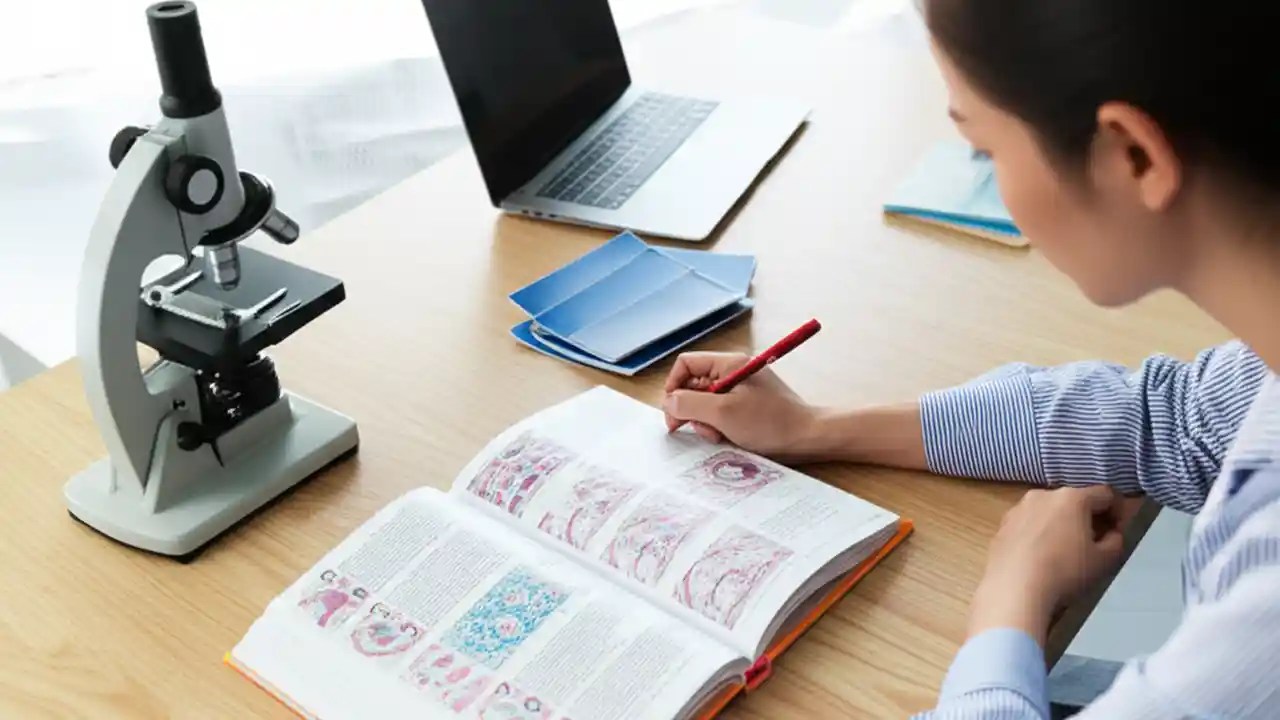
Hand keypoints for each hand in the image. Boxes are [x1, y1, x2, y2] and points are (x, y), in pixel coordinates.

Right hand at [661, 352, 821, 459]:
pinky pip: (721, 414)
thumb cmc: (771, 423)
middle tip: (698, 430)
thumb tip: (668, 402)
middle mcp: (734, 372)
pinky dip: (719, 427)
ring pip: (706, 403)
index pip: (686, 364)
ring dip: (706, 422)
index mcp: (729, 364)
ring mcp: (742, 390)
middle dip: (691, 409)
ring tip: (719, 435)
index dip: (673, 387)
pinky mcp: (748, 407)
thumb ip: (690, 404)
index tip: (674, 412)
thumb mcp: (723, 413)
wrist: (809, 437)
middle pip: (694, 385)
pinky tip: (729, 438)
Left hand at [968, 486, 1130, 645]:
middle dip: (1088, 518)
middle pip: (1074, 500)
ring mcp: (1018, 509)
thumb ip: (1116, 540)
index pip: (1106, 494)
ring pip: (1049, 511)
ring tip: (1064, 552)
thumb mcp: (1104, 560)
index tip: (1118, 533)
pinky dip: (1039, 534)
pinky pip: (1028, 524)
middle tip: (1094, 543)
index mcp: (1072, 497)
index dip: (1118, 512)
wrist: (1013, 589)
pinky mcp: (1002, 525)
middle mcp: (1042, 495)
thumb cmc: (1065, 572)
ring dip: (1061, 524)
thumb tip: (1111, 533)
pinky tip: (1039, 557)